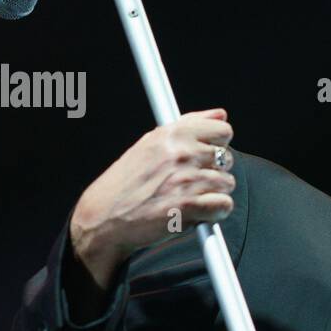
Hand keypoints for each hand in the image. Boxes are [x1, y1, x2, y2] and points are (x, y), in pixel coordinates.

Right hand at [69, 108, 235, 289]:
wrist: (104, 216)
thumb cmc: (127, 182)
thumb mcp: (152, 143)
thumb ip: (190, 124)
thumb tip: (221, 114)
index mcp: (172, 135)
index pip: (223, 130)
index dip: (217, 145)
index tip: (205, 155)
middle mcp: (181, 154)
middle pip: (227, 159)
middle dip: (213, 171)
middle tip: (191, 181)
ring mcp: (186, 179)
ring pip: (227, 183)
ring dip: (213, 194)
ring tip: (189, 198)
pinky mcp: (189, 206)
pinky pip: (224, 205)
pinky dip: (216, 213)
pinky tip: (199, 213)